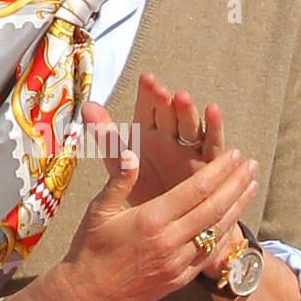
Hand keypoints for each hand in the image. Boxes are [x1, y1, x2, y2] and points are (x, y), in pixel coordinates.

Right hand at [57, 110, 258, 300]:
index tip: (234, 154)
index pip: (196, 189)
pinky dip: (223, 235)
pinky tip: (232, 220)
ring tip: (251, 186)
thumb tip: (132, 153)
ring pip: (216, 231)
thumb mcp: (99, 209)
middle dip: (236, 183)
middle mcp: (169, 241)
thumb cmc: (90, 246)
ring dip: (237, 207)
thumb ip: (120, 180)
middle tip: (251, 164)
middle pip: (214, 208)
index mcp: (151, 219)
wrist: (88, 294)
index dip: (219, 170)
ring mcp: (177, 263)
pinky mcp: (179, 279)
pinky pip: (208, 254)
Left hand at [83, 75, 223, 207]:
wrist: (165, 220)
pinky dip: (214, 127)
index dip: (147, 95)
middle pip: (168, 114)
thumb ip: (106, 135)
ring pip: (189, 126)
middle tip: (158, 89)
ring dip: (187, 111)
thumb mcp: (119, 161)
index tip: (146, 79)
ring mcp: (190, 148)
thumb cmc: (142, 187)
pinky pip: (212, 143)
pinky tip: (213, 110)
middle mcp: (171, 136)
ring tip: (182, 98)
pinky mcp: (208, 162)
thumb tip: (86, 105)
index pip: (147, 109)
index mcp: (148, 133)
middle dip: (164, 101)